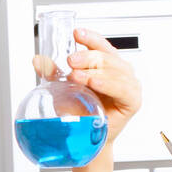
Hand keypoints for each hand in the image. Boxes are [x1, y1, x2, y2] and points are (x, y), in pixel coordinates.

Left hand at [32, 27, 140, 143]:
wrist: (87, 137)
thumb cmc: (82, 112)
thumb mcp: (65, 89)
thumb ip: (54, 74)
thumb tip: (38, 60)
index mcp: (108, 64)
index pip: (101, 46)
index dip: (90, 38)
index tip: (76, 33)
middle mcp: (121, 72)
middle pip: (107, 57)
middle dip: (88, 57)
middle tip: (72, 61)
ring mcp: (129, 85)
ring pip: (115, 71)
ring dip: (94, 72)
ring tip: (77, 76)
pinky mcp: (133, 100)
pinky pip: (122, 89)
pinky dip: (108, 85)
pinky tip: (95, 83)